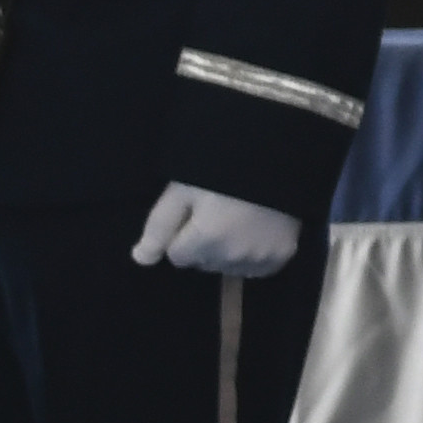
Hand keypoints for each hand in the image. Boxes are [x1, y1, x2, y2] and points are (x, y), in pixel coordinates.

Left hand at [127, 181, 307, 280]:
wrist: (277, 154)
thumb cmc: (223, 167)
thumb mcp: (182, 189)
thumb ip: (158, 226)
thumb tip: (140, 259)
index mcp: (206, 239)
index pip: (177, 256)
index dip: (183, 232)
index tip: (196, 211)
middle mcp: (232, 256)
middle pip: (203, 263)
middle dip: (204, 243)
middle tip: (219, 210)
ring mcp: (260, 258)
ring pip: (227, 267)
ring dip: (227, 251)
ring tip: (239, 218)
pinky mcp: (283, 256)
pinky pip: (256, 269)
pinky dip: (253, 255)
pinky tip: (256, 230)